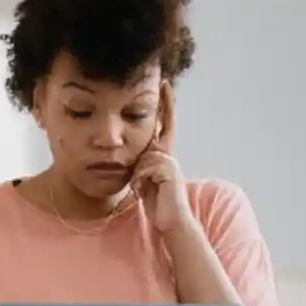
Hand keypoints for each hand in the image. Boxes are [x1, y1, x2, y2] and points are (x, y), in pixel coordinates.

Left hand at [133, 81, 194, 233]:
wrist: (170, 221)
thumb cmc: (156, 203)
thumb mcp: (144, 180)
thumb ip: (141, 165)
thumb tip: (134, 158)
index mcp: (163, 155)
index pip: (165, 125)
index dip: (166, 105)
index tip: (164, 83)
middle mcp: (169, 155)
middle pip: (149, 139)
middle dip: (152, 136)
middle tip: (156, 127)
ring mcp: (170, 162)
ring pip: (143, 157)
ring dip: (137, 176)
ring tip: (144, 190)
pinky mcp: (169, 171)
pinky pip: (144, 168)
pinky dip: (140, 181)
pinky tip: (145, 191)